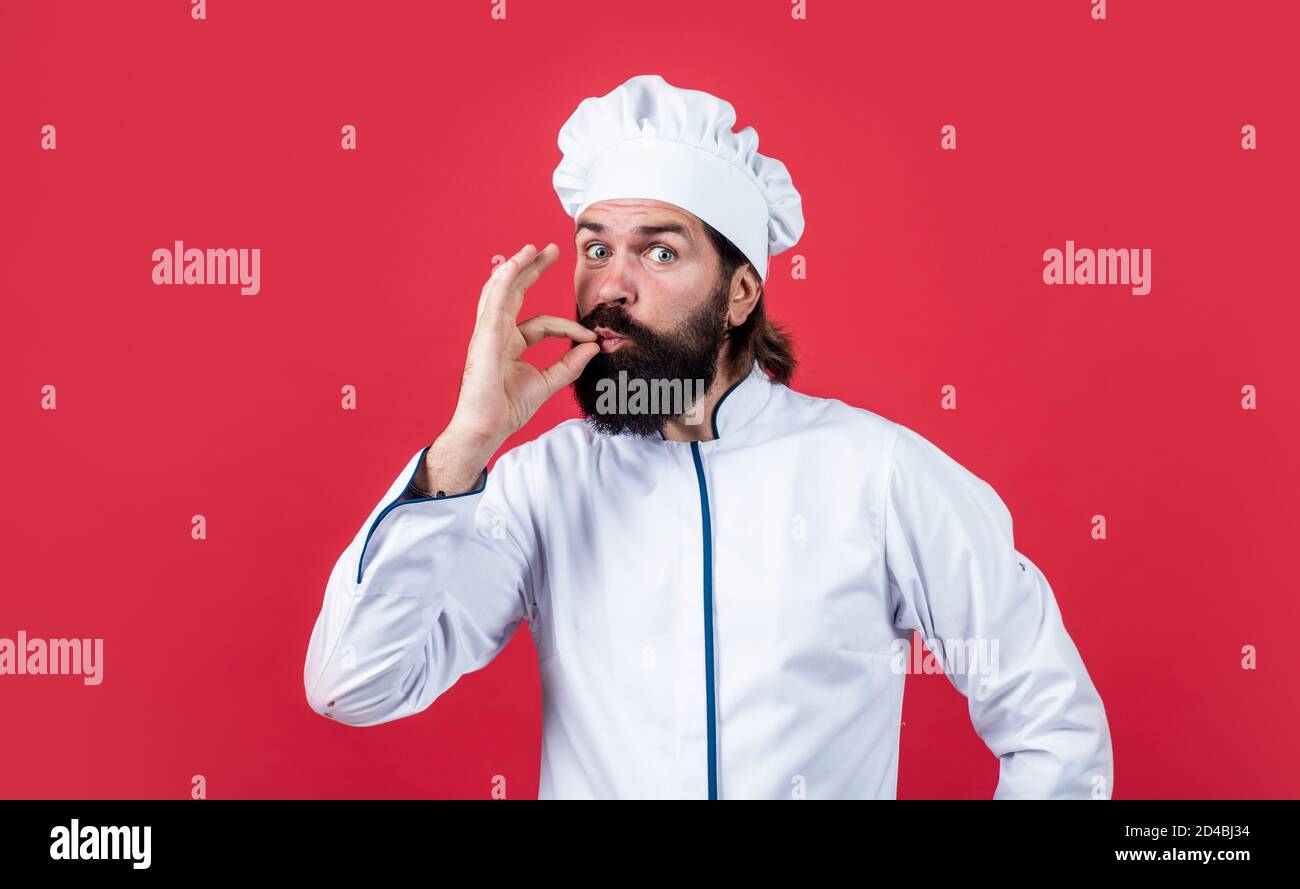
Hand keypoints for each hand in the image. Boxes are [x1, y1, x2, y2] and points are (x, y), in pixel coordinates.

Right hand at [425, 244, 597, 489]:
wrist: (487, 427)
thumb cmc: (507, 408)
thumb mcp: (547, 383)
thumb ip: (570, 364)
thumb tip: (593, 346)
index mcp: (510, 343)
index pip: (543, 323)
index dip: (569, 327)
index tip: (591, 335)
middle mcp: (498, 333)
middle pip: (516, 292)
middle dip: (533, 270)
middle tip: (551, 249)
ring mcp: (488, 332)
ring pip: (502, 290)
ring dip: (516, 266)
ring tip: (531, 248)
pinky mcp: (484, 336)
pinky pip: (494, 302)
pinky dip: (504, 281)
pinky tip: (513, 265)